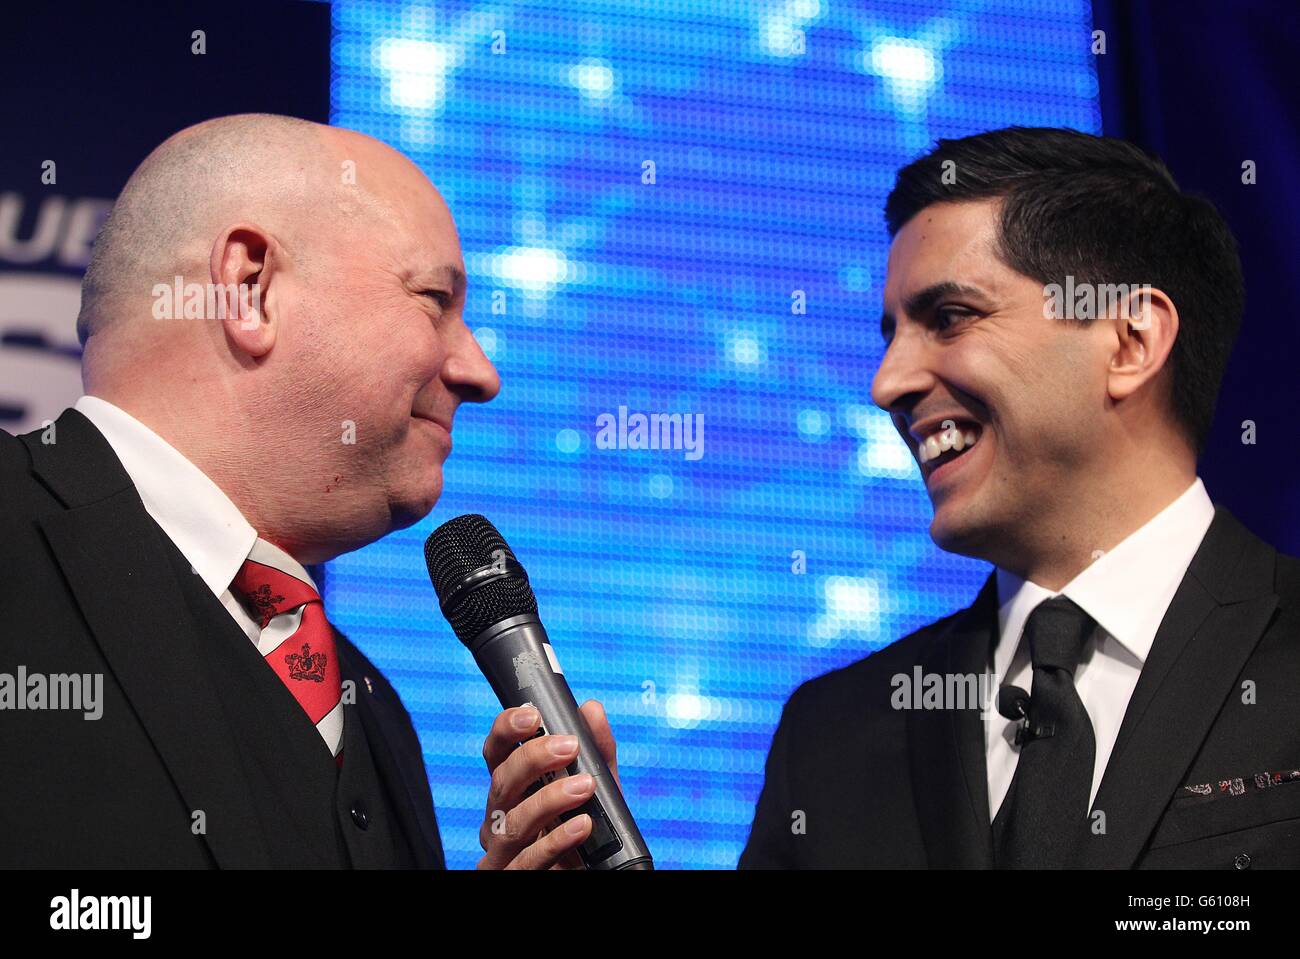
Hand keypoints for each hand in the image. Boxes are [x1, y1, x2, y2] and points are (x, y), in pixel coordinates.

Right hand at [477, 699, 619, 868]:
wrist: (596, 870)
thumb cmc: (588, 830)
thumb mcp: (600, 788)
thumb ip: (598, 752)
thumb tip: (591, 710)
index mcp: (513, 789)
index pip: (496, 753)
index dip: (506, 730)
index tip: (532, 715)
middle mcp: (499, 817)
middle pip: (502, 781)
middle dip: (534, 759)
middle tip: (569, 746)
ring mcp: (502, 851)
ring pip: (513, 822)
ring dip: (550, 799)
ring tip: (584, 786)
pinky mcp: (514, 876)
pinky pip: (529, 860)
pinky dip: (556, 839)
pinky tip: (581, 826)